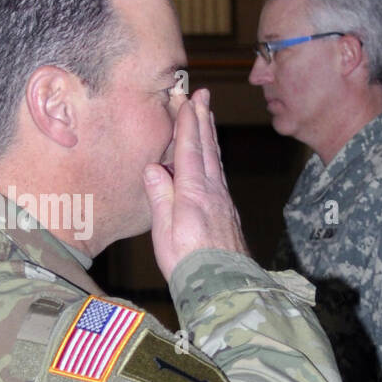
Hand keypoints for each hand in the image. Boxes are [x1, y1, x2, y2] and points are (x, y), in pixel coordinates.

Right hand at [145, 88, 248, 279]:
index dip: (189, 123)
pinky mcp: (228, 212)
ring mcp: (223, 201)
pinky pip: (219, 175)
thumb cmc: (189, 263)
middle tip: (204, 95)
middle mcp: (213, 192)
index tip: (189, 99)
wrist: (225, 286)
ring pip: (215, 161)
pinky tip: (212, 158)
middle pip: (207, 149)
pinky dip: (214, 158)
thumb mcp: (165, 231)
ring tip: (208, 117)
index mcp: (194, 193)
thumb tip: (153, 168)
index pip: (190, 150)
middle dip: (204, 120)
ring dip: (210, 136)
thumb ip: (161, 197)